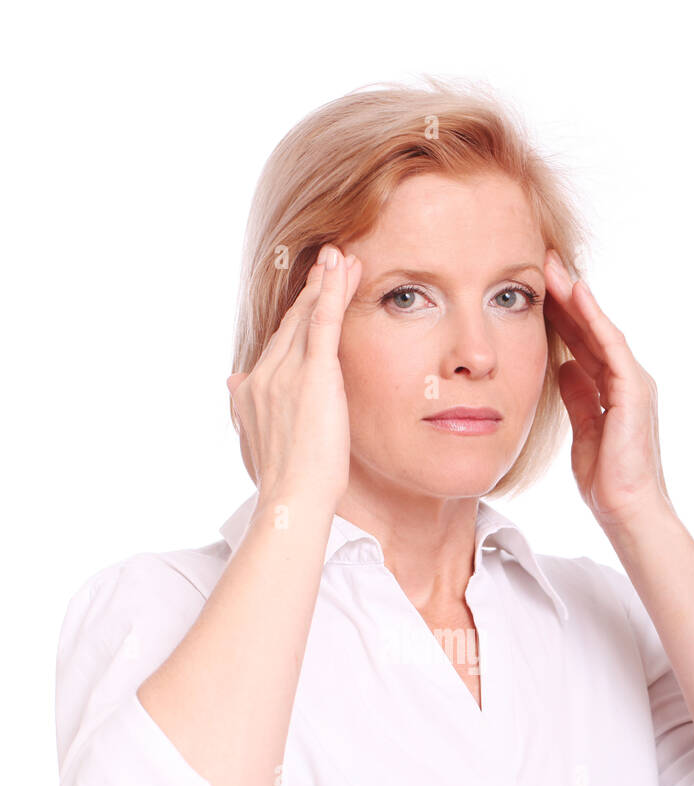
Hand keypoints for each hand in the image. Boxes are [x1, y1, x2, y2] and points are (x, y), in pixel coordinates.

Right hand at [226, 245, 361, 512]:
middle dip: (312, 291)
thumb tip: (233, 381)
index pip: (278, 345)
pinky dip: (331, 293)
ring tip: (341, 258)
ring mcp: (286, 373)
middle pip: (292, 323)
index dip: (295, 317)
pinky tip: (341, 270)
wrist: (294, 500)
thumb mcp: (257, 439)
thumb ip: (245, 406)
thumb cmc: (286, 483)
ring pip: (308, 317)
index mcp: (251, 390)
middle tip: (329, 261)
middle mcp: (264, 375)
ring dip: (325, 283)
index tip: (309, 295)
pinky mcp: (314, 375)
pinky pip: (323, 323)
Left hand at [543, 250, 672, 529]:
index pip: (582, 343)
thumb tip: (564, 368)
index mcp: (611, 390)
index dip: (559, 315)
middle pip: (590, 329)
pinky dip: (595, 319)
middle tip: (540, 262)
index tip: (534, 289)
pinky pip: (612, 347)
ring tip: (552, 268)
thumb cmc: (607, 480)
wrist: (627, 510)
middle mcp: (625, 380)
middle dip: (565, 295)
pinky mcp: (635, 391)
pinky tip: (578, 295)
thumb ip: (578, 397)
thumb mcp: (583, 430)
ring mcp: (633, 383)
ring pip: (600, 329)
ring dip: (576, 297)